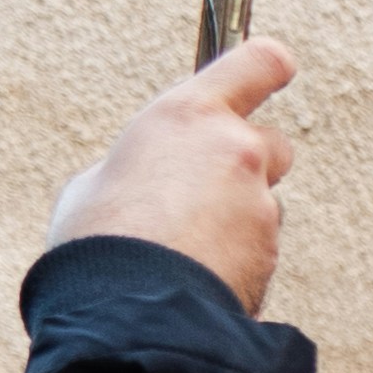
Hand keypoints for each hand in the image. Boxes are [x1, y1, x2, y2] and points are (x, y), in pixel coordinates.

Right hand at [48, 39, 298, 314]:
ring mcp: (260, 205)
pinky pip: (256, 252)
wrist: (127, 308)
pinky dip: (235, 261)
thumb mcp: (97, 182)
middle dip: (249, 164)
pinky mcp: (270, 256)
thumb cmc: (96, 239)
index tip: (276, 66)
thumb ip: (141, 167)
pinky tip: (194, 278)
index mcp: (188, 116)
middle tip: (205, 190)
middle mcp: (235, 151)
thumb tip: (147, 181)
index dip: (267, 66)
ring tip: (182, 250)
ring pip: (261, 206)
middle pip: (271, 144)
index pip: (257, 63)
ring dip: (236, 221)